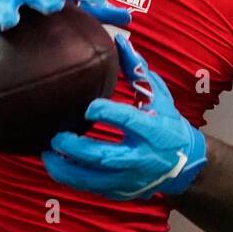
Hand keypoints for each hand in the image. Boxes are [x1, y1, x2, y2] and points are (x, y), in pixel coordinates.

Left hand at [41, 32, 206, 199]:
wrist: (186, 165)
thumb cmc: (169, 124)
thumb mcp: (159, 96)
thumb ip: (138, 71)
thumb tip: (120, 40)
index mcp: (154, 131)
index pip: (130, 122)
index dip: (109, 114)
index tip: (88, 106)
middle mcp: (142, 158)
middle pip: (105, 156)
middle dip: (77, 148)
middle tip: (57, 136)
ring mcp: (131, 179)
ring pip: (93, 180)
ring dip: (66, 168)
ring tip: (46, 153)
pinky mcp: (121, 191)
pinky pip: (91, 188)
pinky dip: (71, 178)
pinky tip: (55, 165)